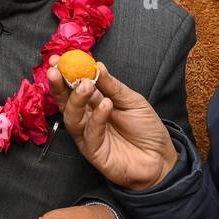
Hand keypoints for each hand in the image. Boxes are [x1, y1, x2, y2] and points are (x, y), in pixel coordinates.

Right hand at [48, 57, 177, 190]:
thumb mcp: (132, 100)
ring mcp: (88, 136)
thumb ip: (113, 86)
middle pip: (65, 102)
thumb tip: (98, 66)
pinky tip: (106, 104)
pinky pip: (91, 134)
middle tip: (57, 70)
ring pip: (72, 118)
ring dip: (76, 99)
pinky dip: (97, 118)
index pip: (73, 87)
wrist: (161, 158)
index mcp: (93, 104)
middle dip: (59, 85)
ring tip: (86, 84)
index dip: (64, 73)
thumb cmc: (146, 130)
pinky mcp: (94, 152)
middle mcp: (86, 119)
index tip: (57, 59)